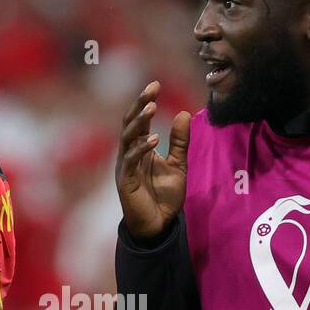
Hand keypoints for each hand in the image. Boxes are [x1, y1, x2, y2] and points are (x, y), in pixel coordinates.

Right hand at [115, 80, 189, 242]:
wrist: (158, 225)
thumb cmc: (164, 196)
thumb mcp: (178, 165)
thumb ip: (179, 141)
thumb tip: (184, 112)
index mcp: (139, 148)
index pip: (140, 119)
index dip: (145, 101)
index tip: (155, 83)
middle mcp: (129, 154)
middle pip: (129, 123)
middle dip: (139, 104)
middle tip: (151, 89)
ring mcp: (125, 167)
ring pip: (127, 138)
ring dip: (139, 121)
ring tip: (152, 107)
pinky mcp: (126, 181)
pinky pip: (131, 160)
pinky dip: (141, 148)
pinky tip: (154, 139)